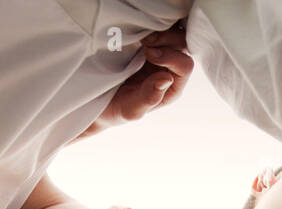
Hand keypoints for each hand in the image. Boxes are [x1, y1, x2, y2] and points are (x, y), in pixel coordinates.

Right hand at [71, 22, 193, 141]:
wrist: (97, 99)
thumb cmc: (116, 108)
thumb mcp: (131, 109)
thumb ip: (149, 98)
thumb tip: (166, 79)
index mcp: (171, 86)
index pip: (185, 66)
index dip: (170, 57)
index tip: (148, 53)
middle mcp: (169, 68)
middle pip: (182, 45)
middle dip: (167, 39)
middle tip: (146, 40)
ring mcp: (159, 53)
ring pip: (173, 33)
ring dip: (160, 30)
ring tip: (142, 35)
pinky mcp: (146, 43)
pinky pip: (158, 29)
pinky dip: (151, 26)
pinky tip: (137, 31)